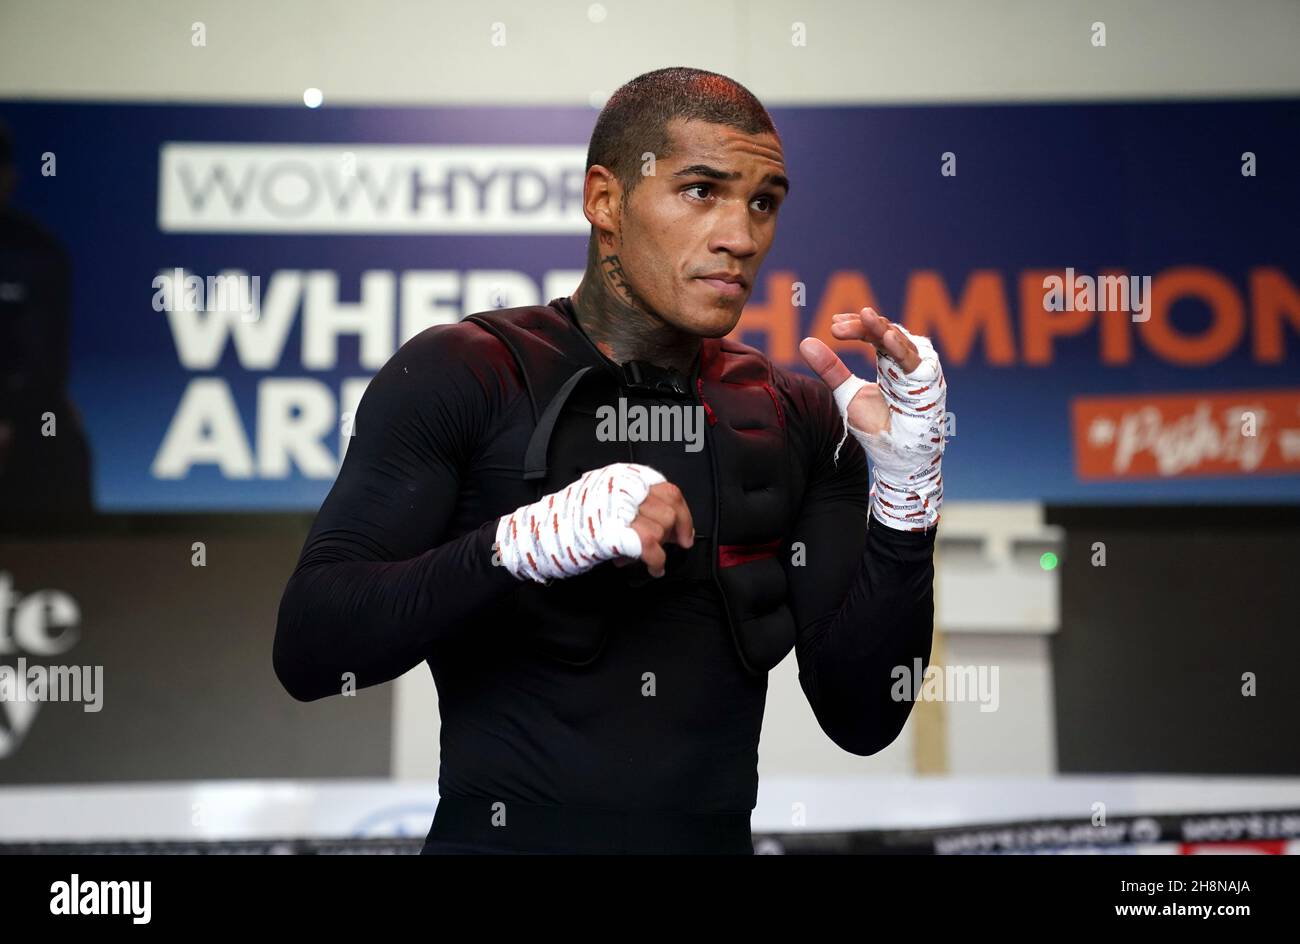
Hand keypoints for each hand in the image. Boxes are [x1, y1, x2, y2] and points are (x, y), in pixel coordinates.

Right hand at [495, 462, 693, 583]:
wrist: (537, 535)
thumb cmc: (567, 522)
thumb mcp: (603, 499)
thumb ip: (631, 504)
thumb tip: (663, 525)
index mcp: (621, 476)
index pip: (666, 489)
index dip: (682, 512)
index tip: (684, 531)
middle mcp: (622, 488)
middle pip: (670, 507)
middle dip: (677, 530)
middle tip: (674, 545)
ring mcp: (617, 509)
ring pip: (662, 527)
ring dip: (662, 549)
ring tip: (649, 560)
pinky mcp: (614, 533)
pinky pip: (651, 547)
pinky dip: (657, 562)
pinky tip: (653, 569)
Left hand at [798, 308, 946, 530]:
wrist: (896, 455)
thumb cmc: (876, 426)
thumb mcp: (846, 393)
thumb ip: (830, 369)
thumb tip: (804, 342)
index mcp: (889, 361)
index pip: (873, 335)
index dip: (856, 327)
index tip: (834, 324)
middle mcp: (905, 361)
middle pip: (885, 333)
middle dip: (863, 326)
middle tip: (838, 324)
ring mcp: (917, 370)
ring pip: (900, 342)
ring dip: (883, 329)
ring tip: (866, 317)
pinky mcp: (927, 382)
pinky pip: (913, 361)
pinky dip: (900, 348)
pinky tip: (886, 338)